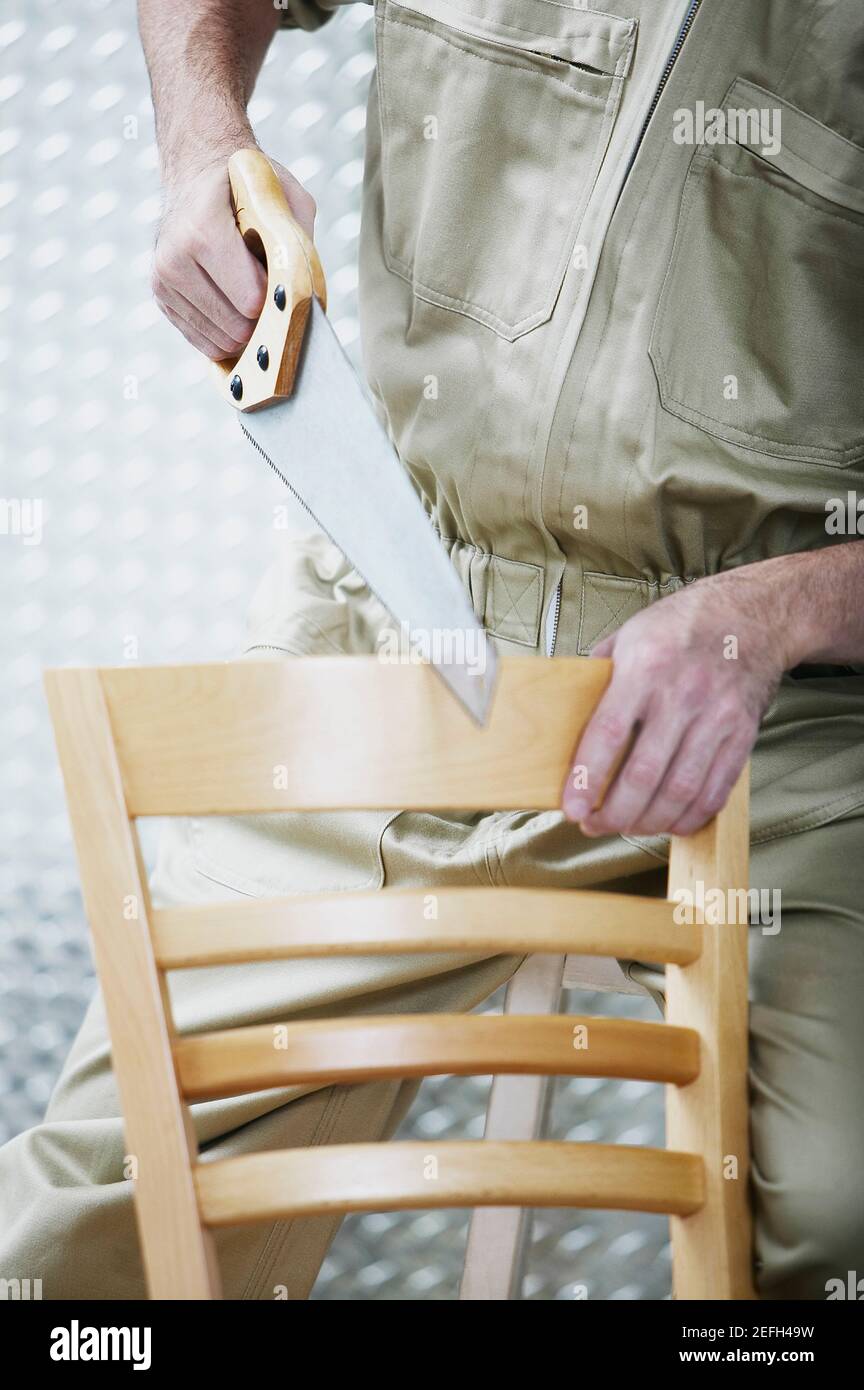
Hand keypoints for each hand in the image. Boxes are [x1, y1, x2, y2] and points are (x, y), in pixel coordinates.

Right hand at [152, 149, 315, 359]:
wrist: (197, 174)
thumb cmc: (247, 187)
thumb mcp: (284, 195)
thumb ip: (298, 240)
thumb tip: (305, 294)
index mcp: (203, 228)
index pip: (251, 299)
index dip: (277, 297)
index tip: (283, 280)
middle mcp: (174, 257)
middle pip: (237, 327)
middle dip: (262, 316)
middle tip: (267, 286)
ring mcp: (163, 282)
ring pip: (222, 342)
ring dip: (244, 325)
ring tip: (246, 289)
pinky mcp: (162, 300)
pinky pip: (206, 344)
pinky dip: (227, 332)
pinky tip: (232, 303)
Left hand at [561, 571, 789, 836]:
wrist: (755, 615)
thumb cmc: (684, 624)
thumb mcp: (630, 634)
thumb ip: (599, 676)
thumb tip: (566, 715)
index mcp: (646, 667)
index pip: (608, 734)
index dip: (586, 779)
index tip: (571, 806)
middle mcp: (683, 694)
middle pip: (644, 774)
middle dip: (614, 812)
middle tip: (594, 824)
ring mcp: (717, 717)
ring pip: (680, 790)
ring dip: (649, 821)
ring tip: (626, 827)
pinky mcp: (742, 734)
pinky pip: (716, 790)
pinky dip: (690, 816)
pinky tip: (670, 822)